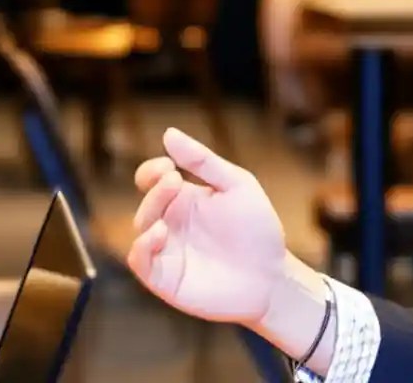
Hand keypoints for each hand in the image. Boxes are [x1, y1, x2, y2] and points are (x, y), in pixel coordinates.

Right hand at [126, 129, 286, 325]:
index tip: (170, 166)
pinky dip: (142, 246)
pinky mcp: (164, 278)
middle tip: (176, 181)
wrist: (273, 279)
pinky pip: (139, 260)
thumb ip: (202, 161)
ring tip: (170, 208)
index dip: (152, 170)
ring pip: (140, 227)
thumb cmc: (257, 231)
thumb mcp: (236, 185)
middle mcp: (171, 222)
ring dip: (149, 212)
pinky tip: (160, 234)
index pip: (151, 179)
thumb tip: (168, 133)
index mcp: (184, 199)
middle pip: (147, 201)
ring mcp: (166, 250)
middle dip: (156, 190)